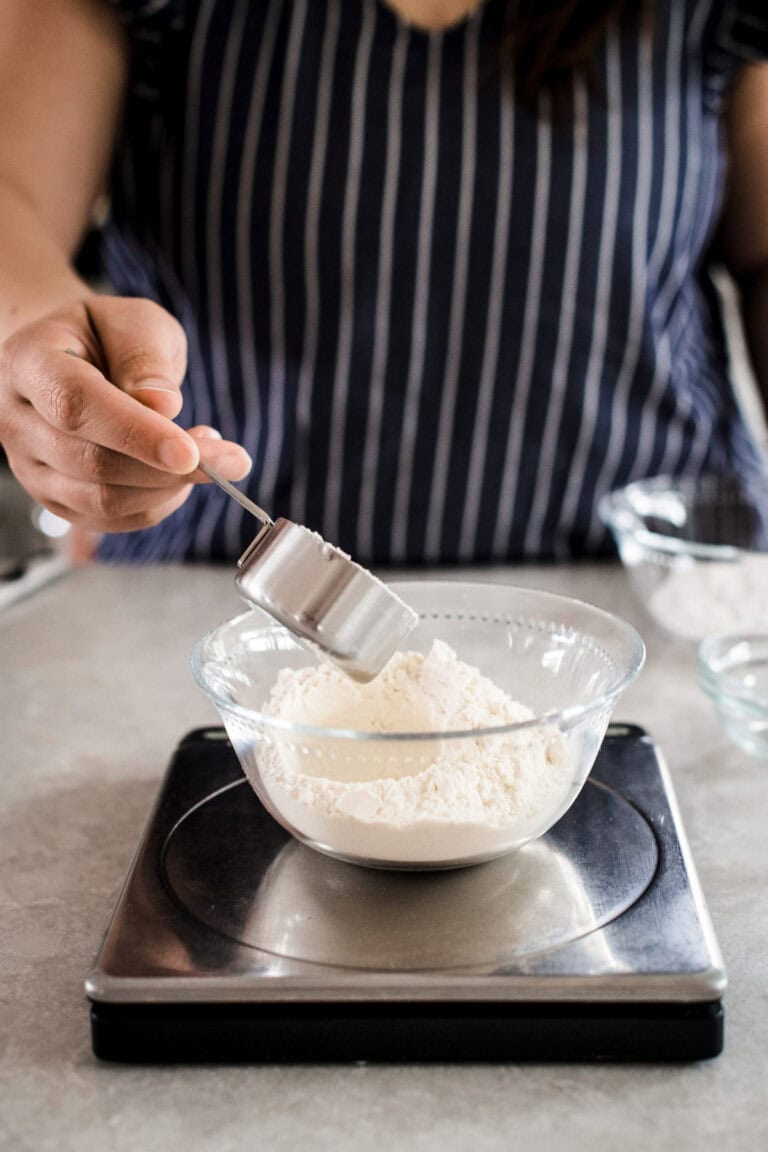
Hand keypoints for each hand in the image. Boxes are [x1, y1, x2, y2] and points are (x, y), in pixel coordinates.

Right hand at [0, 295, 251, 532]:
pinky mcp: (54, 499)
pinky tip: (180, 476)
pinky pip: (111, 520)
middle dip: (170, 469)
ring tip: (206, 456)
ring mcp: (30, 467)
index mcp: (29, 363)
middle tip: (230, 457)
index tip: (191, 452)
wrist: (72, 360)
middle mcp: (17, 420)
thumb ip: (145, 357)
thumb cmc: (103, 336)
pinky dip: (157, 504)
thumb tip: (163, 405)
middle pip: (92, 463)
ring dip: (168, 488)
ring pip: (103, 501)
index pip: (77, 406)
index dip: (137, 434)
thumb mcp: (133, 321)